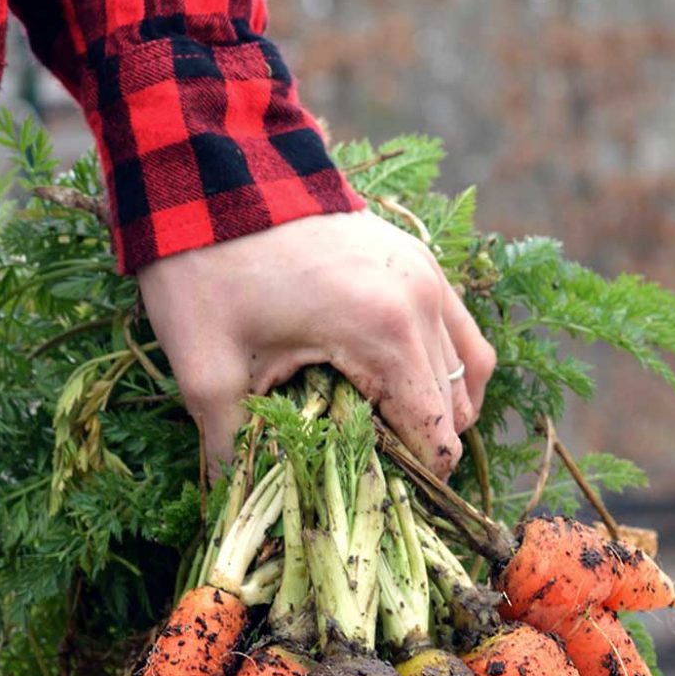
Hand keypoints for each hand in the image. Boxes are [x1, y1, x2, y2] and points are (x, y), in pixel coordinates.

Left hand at [136, 211, 495, 477]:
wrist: (206, 168)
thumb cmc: (205, 269)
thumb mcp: (207, 371)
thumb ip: (231, 448)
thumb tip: (236, 506)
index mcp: (385, 331)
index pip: (436, 436)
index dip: (411, 480)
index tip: (368, 492)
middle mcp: (422, 300)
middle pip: (458, 409)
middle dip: (421, 448)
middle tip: (366, 467)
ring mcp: (426, 273)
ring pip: (470, 368)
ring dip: (439, 407)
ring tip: (386, 431)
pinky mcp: (415, 258)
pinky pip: (457, 328)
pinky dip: (439, 366)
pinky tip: (390, 383)